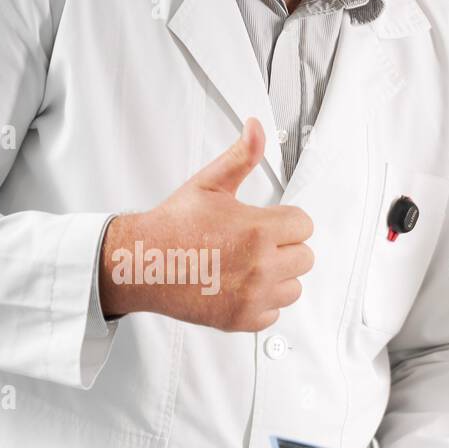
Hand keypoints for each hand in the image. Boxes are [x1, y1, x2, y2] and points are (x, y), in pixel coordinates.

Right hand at [98, 117, 313, 330]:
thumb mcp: (209, 184)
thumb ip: (241, 157)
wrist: (142, 263)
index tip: (266, 222)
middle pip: (306, 257)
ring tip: (248, 264)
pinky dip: (261, 302)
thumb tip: (256, 127)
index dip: (286, 221)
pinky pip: (275, 312)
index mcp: (259, 230)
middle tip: (255, 243)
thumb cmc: (174, 224)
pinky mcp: (244, 319)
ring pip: (294, 287)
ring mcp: (254, 296)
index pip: (304, 225)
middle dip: (286, 247)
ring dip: (278, 277)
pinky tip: (239, 286)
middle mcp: (262, 266)